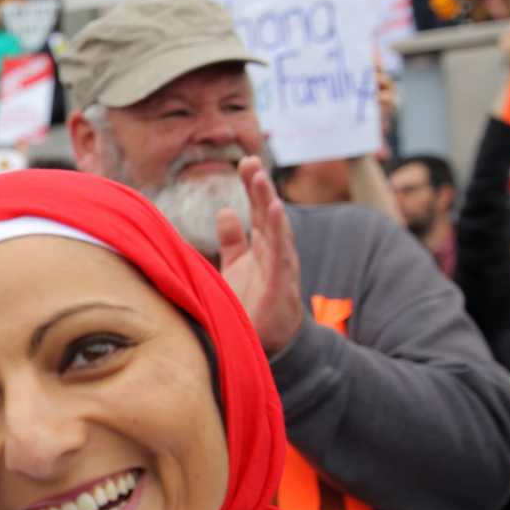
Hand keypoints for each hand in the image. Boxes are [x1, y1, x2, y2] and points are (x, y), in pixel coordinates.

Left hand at [214, 158, 303, 354]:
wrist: (264, 348)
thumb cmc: (251, 307)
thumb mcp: (236, 269)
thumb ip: (233, 241)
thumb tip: (227, 211)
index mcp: (261, 250)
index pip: (259, 212)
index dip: (253, 188)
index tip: (244, 163)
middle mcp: (273, 255)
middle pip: (268, 215)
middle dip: (260, 187)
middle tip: (250, 161)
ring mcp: (279, 269)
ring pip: (276, 230)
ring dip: (269, 203)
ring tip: (260, 179)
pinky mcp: (280, 286)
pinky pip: (281, 255)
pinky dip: (280, 232)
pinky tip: (278, 210)